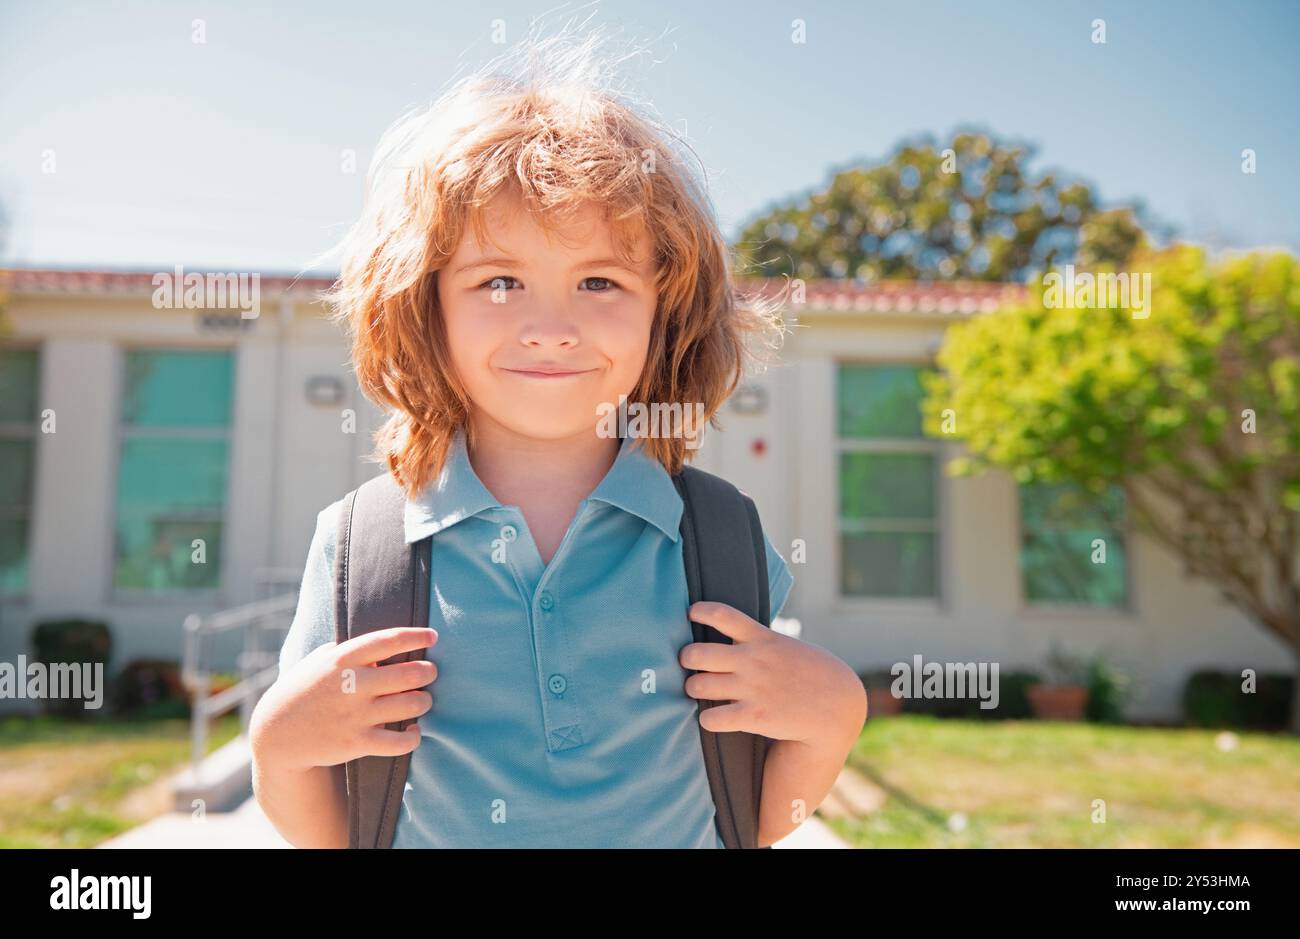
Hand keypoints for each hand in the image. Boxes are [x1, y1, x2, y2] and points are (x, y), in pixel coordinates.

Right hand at [250, 627, 438, 773]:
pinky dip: (415, 736)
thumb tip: (389, 650)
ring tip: (421, 700)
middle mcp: (353, 684)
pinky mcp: (357, 743)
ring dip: (424, 701)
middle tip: (428, 673)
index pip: (390, 640)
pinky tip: (412, 731)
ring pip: (413, 705)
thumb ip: (353, 651)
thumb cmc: (305, 689)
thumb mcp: (322, 660)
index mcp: (343, 658)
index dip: (417, 636)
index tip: (433, 636)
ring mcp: (356, 715)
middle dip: (428, 672)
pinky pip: (401, 742)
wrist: (277, 733)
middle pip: (411, 674)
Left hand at [678, 602, 865, 745]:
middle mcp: (753, 660)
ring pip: (698, 685)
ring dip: (694, 688)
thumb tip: (731, 636)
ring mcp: (753, 688)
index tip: (691, 613)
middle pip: (697, 654)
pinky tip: (714, 717)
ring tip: (700, 690)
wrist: (838, 706)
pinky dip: (707, 719)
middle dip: (687, 658)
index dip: (700, 611)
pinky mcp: (755, 716)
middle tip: (690, 663)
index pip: (722, 615)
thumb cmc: (809, 673)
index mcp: (762, 638)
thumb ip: (758, 640)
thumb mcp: (786, 646)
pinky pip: (711, 718)